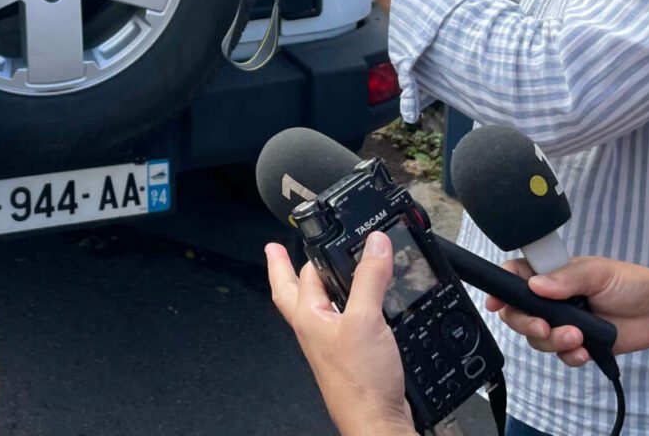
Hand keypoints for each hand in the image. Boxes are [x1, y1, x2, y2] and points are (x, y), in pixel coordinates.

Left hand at [266, 235, 413, 435]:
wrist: (374, 421)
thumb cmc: (359, 382)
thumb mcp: (366, 319)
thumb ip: (369, 278)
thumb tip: (374, 244)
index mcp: (308, 316)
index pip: (303, 273)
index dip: (310, 250)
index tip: (307, 232)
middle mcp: (314, 328)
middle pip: (291, 291)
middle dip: (281, 269)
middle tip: (274, 250)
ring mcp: (328, 342)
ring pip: (316, 305)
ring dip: (316, 286)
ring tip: (316, 272)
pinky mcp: (347, 354)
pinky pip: (339, 320)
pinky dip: (343, 306)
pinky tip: (355, 305)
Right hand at [485, 256, 648, 367]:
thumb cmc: (630, 283)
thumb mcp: (597, 273)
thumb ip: (565, 279)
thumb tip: (534, 285)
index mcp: (552, 275)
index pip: (517, 278)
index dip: (502, 289)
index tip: (495, 303)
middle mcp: (553, 300)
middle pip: (520, 314)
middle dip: (527, 323)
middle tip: (544, 327)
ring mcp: (565, 323)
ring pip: (539, 338)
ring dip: (553, 341)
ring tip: (578, 338)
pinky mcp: (581, 345)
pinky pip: (562, 356)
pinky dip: (570, 356)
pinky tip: (586, 351)